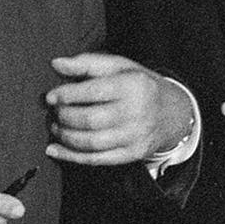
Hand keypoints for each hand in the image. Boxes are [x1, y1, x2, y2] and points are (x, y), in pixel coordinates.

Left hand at [46, 53, 196, 163]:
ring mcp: (136, 136)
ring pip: (90, 143)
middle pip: (89, 120)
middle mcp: (138, 112)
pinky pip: (96, 160)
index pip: (92, 92)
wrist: (173, 112)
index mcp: (134, 85)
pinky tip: (56, 149)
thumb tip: (56, 64)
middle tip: (55, 112)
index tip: (51, 96)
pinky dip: (71, 156)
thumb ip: (87, 63)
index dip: (66, 95)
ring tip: (57, 127)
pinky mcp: (133, 153)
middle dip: (64, 117)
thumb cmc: (140, 86)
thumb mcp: (120, 66)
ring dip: (65, 136)